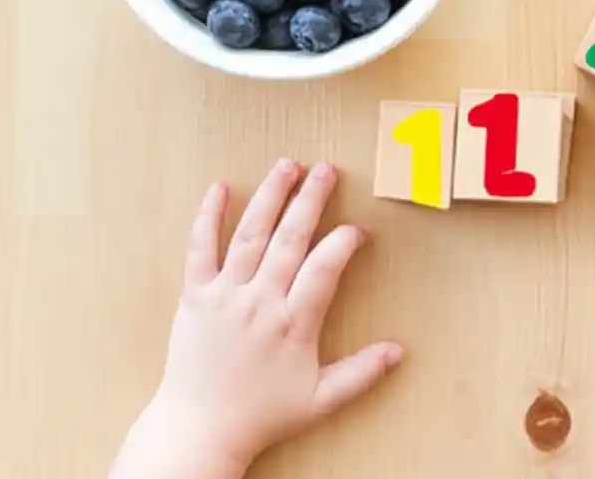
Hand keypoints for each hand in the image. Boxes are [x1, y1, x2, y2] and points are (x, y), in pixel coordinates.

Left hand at [112, 160, 402, 476]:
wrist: (200, 429)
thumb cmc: (261, 416)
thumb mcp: (320, 401)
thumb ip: (361, 373)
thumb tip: (399, 352)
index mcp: (293, 324)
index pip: (324, 267)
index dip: (344, 242)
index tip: (358, 230)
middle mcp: (260, 301)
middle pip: (290, 238)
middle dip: (311, 200)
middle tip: (326, 170)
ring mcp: (225, 295)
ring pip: (250, 234)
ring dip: (270, 195)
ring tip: (287, 165)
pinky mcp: (195, 297)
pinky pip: (200, 249)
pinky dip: (208, 217)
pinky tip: (219, 188)